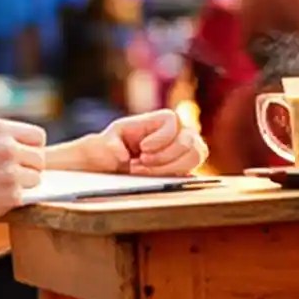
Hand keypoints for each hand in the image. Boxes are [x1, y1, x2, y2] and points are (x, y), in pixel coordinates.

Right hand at [0, 119, 45, 237]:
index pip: (36, 135)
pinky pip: (27, 197)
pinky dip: (14, 202)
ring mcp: (9, 170)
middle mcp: (6, 145)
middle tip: (8, 179)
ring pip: (36, 178)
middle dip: (29, 169)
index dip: (31, 149)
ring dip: (23, 186)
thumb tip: (24, 149)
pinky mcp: (11, 194)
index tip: (23, 159)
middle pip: (40, 158)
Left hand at [87, 109, 207, 175]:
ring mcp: (184, 150)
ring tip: (144, 171)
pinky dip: (173, 178)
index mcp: (159, 119)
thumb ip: (109, 146)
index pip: (173, 121)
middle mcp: (177, 132)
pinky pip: (192, 172)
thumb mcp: (104, 143)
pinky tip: (154, 179)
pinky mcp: (186, 168)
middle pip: (189, 141)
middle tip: (140, 164)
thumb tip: (121, 155)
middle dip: (165, 157)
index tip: (143, 149)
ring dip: (169, 169)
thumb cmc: (110, 149)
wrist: (111, 167)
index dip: (161, 137)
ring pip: (194, 157)